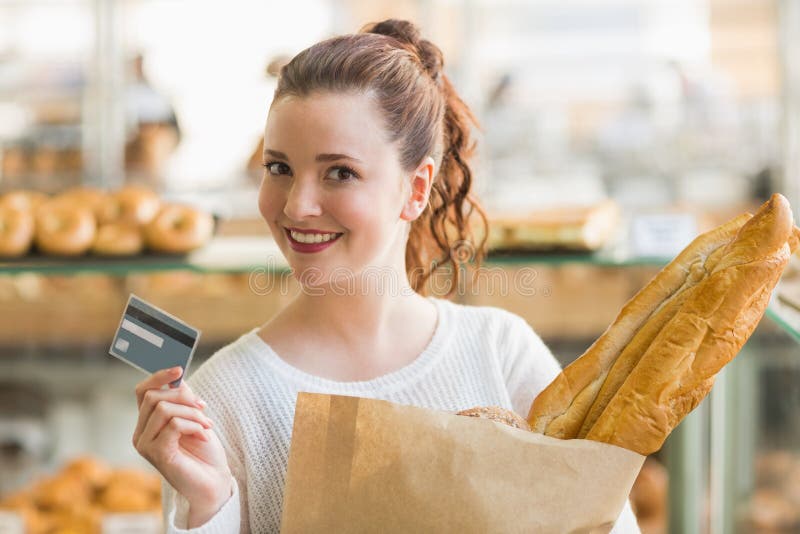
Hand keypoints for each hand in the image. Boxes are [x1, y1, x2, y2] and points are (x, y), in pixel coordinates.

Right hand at [133, 367, 232, 523]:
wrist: (213, 482)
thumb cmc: (204, 452)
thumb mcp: (194, 418)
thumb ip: (182, 400)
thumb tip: (177, 378)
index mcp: (147, 423)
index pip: (142, 392)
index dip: (158, 376)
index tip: (179, 369)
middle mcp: (140, 434)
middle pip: (153, 397)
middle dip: (184, 397)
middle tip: (203, 408)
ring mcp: (145, 445)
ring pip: (164, 409)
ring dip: (192, 413)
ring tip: (207, 425)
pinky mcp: (157, 454)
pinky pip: (174, 425)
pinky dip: (194, 426)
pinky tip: (204, 435)